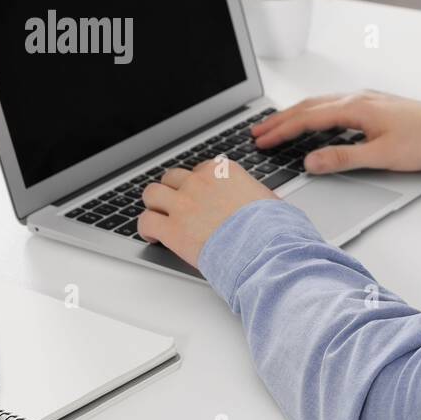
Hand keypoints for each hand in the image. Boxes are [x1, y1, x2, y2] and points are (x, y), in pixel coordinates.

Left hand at [139, 160, 274, 267]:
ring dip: (155, 205)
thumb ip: (255, 196)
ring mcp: (184, 204)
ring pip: (152, 193)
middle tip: (176, 205)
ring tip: (159, 217)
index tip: (199, 196)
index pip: (200, 169)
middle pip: (173, 178)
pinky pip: (146, 222)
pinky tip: (153, 237)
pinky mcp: (172, 229)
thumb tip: (260, 203)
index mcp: (224, 171)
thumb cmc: (274, 230)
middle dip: (173, 191)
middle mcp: (200, 182)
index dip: (198, 184)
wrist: (266, 250)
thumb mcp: (270, 201)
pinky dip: (147, 229)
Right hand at [250, 90, 420, 173]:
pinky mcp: (373, 104)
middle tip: (257, 132)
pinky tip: (314, 120)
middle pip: (308, 107)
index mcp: (355, 108)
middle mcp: (357, 98)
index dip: (281, 130)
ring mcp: (365, 99)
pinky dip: (314, 112)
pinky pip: (333, 105)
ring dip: (295, 114)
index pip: (307, 119)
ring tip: (276, 125)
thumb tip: (311, 162)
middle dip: (280, 120)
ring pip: (320, 103)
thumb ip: (343, 158)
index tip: (261, 140)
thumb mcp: (380, 155)